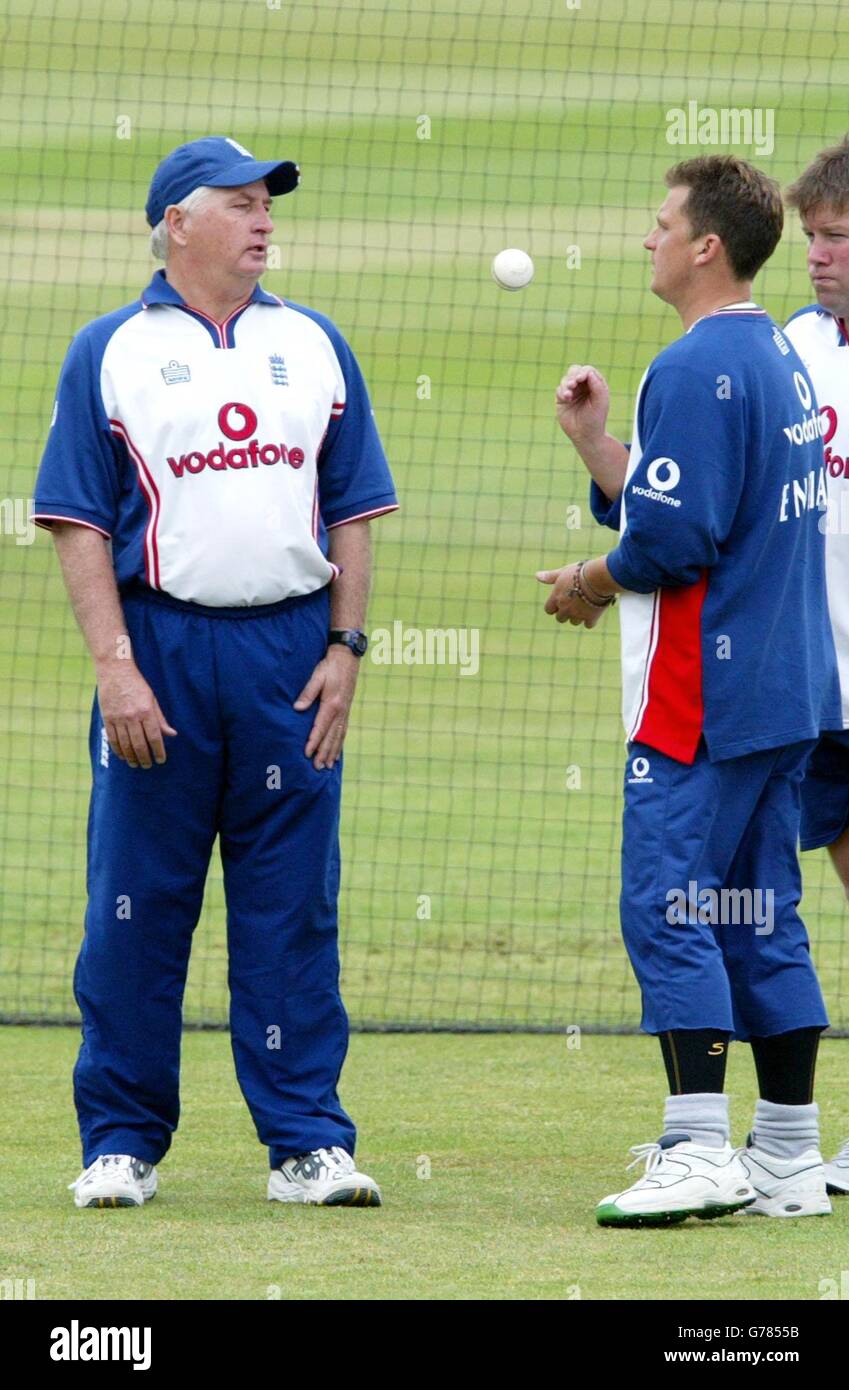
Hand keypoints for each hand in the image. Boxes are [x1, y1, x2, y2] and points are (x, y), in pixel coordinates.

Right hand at [96, 662, 177, 767]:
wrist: (115, 670)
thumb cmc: (137, 684)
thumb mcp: (152, 699)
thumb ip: (160, 718)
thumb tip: (172, 734)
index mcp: (146, 711)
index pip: (154, 737)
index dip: (158, 751)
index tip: (161, 760)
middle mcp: (132, 716)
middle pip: (139, 744)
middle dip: (144, 758)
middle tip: (147, 765)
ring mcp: (118, 718)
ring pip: (125, 744)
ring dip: (131, 757)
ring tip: (136, 764)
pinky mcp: (107, 718)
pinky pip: (113, 739)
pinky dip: (118, 750)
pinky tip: (123, 756)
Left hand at [294, 646, 359, 768]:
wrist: (347, 658)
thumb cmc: (329, 666)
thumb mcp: (317, 676)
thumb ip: (308, 692)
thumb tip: (297, 708)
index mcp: (332, 704)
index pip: (320, 727)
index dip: (313, 742)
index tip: (306, 754)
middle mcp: (340, 711)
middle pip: (331, 737)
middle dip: (323, 753)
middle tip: (317, 767)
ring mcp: (345, 712)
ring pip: (338, 737)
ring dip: (332, 752)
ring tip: (326, 766)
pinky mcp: (347, 711)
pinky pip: (343, 732)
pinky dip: (339, 744)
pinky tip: (336, 753)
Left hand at [536, 564, 606, 627]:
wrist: (598, 578)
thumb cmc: (579, 572)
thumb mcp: (563, 572)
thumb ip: (550, 577)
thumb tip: (537, 575)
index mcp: (556, 598)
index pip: (549, 610)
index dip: (555, 606)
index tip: (561, 600)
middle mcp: (565, 609)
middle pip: (561, 618)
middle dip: (566, 612)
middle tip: (575, 602)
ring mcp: (578, 615)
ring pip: (574, 622)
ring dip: (578, 616)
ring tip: (586, 604)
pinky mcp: (591, 618)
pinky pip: (588, 625)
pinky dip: (591, 619)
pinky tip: (595, 610)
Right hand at [555, 364, 609, 443]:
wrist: (585, 435)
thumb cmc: (595, 419)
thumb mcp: (600, 402)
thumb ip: (597, 386)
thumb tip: (588, 372)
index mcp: (595, 385)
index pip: (588, 371)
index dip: (583, 372)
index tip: (580, 379)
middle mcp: (583, 386)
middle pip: (575, 371)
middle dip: (573, 375)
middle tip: (573, 384)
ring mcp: (572, 392)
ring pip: (566, 380)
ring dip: (566, 384)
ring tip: (569, 394)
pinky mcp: (562, 400)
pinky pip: (559, 390)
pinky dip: (562, 392)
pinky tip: (567, 398)